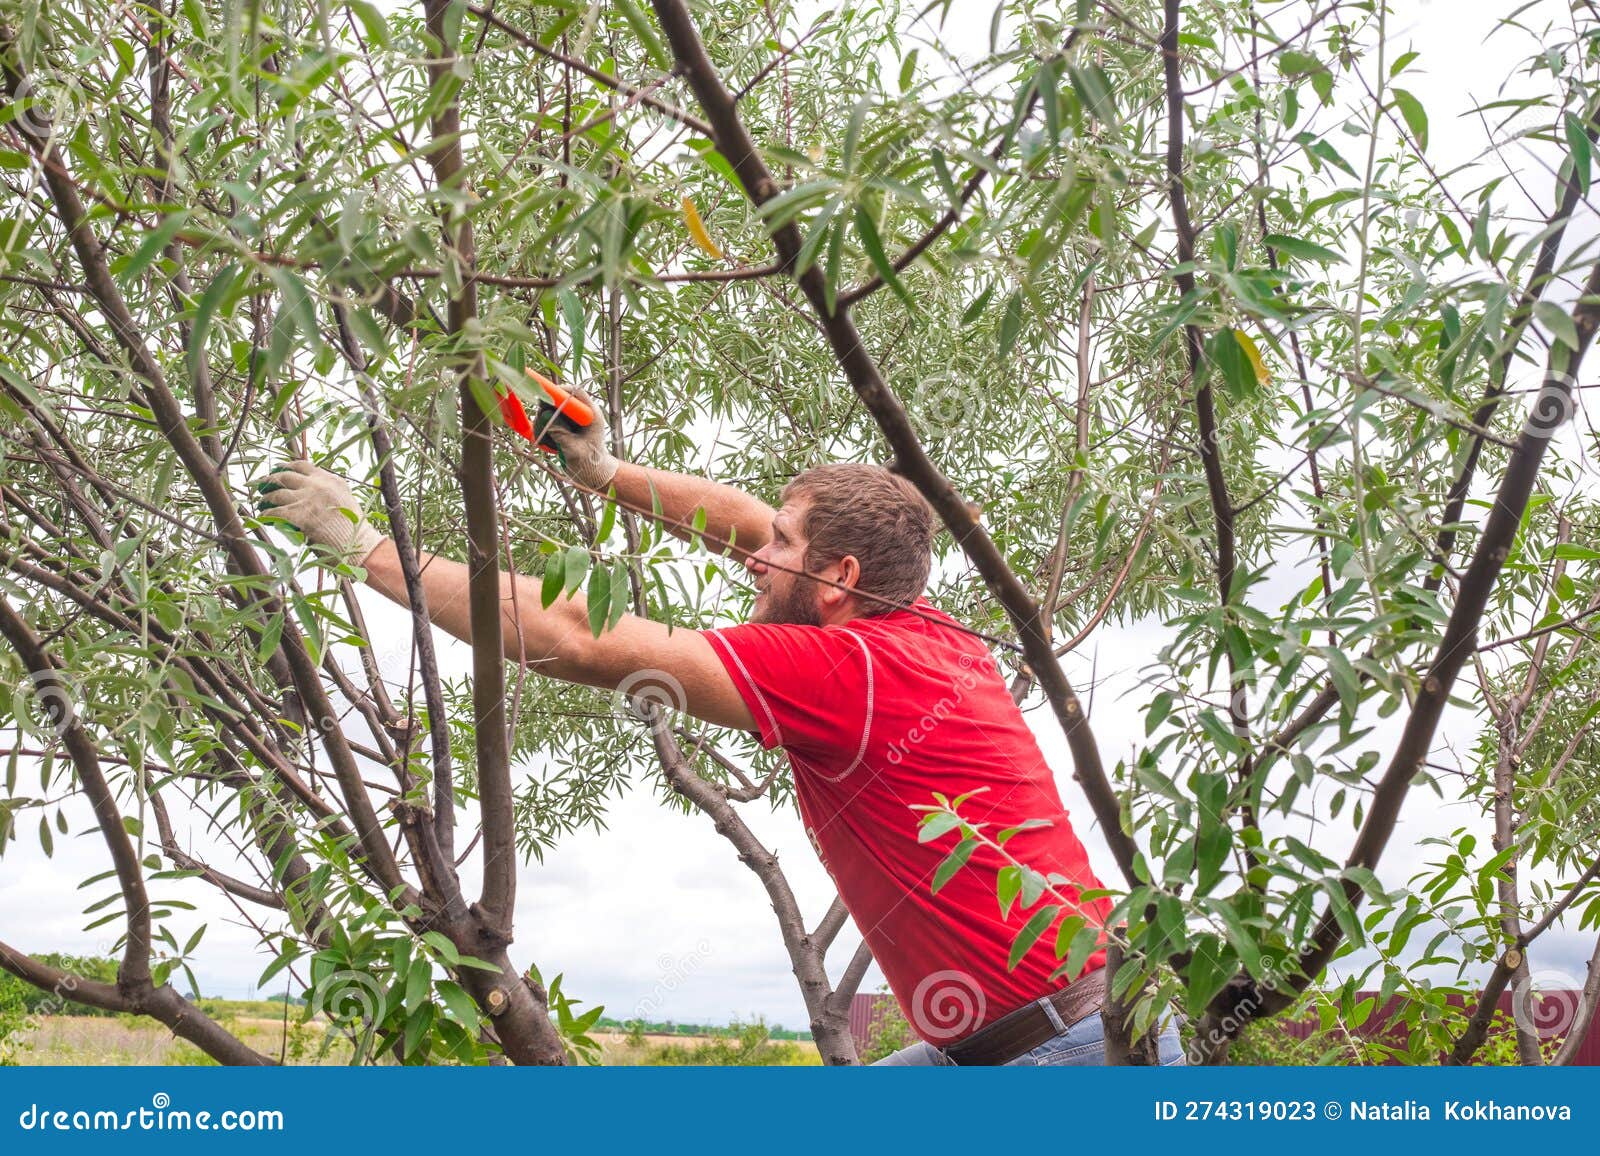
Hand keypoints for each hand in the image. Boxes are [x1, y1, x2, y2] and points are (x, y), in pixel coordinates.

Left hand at [255, 461, 383, 564]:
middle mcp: (318, 485)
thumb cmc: (353, 528)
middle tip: (263, 484)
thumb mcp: (344, 499)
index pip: (302, 465)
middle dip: (271, 479)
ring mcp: (308, 499)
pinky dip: (267, 514)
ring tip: (261, 502)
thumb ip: (328, 490)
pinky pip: (275, 512)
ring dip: (266, 498)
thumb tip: (307, 489)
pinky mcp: (299, 515)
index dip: (286, 466)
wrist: (358, 544)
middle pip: (286, 476)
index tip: (279, 470)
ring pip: (277, 493)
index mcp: (330, 480)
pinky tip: (264, 516)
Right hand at [536, 386, 620, 490]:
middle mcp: (583, 413)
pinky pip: (551, 420)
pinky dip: (545, 428)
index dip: (559, 392)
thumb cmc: (589, 464)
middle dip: (546, 408)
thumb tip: (545, 416)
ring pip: (553, 409)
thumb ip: (561, 434)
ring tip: (543, 438)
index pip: (576, 392)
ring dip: (544, 420)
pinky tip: (547, 443)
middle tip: (538, 422)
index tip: (543, 400)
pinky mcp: (567, 426)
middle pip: (561, 398)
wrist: (594, 474)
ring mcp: (574, 419)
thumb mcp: (574, 450)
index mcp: (592, 415)